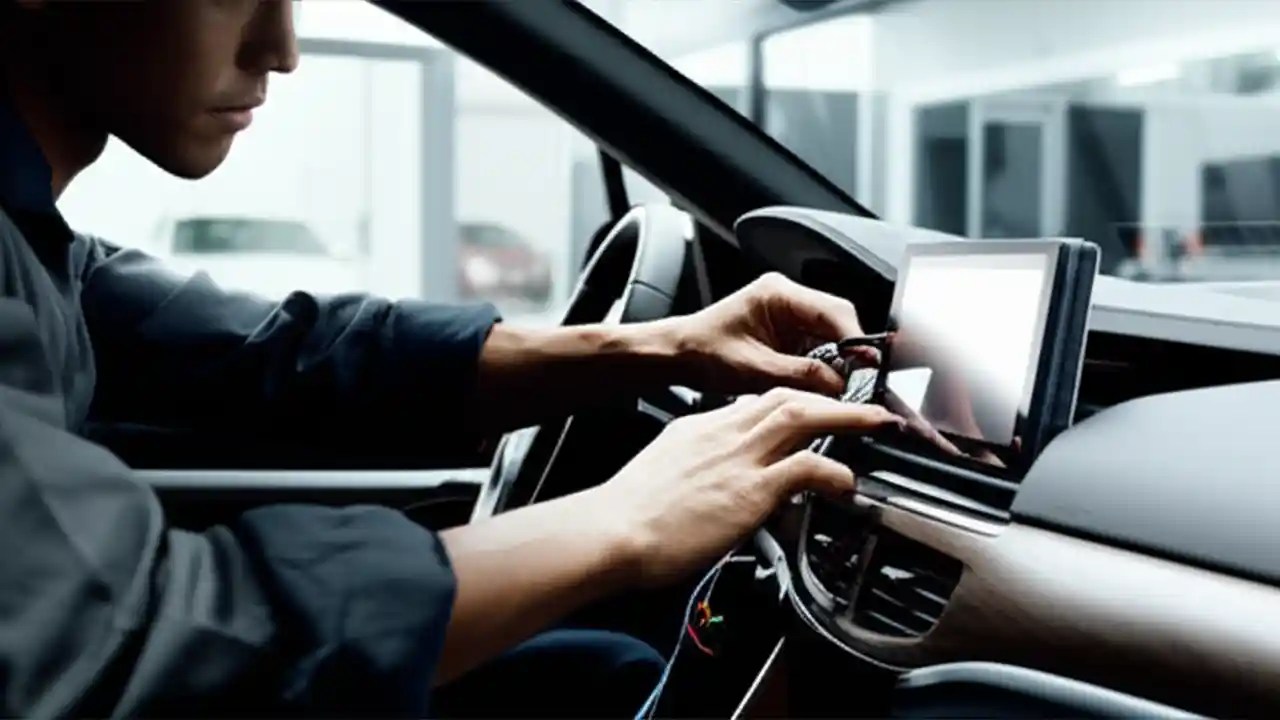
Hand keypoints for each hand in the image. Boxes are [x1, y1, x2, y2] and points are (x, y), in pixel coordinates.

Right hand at [588, 388, 903, 587]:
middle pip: (785, 397)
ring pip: (803, 417)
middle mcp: (722, 433)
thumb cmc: (630, 517)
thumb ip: (697, 471)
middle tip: (856, 406)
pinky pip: (807, 468)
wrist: (613, 531)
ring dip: (844, 417)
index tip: (809, 412)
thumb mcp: (665, 476)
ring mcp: (739, 458)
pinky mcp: (752, 489)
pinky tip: (847, 483)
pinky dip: (833, 471)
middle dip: (826, 398)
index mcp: (699, 429)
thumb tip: (716, 487)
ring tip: (873, 422)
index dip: (790, 404)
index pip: (754, 404)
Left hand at [671, 272, 877, 395]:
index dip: (856, 340)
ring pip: (832, 334)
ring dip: (837, 361)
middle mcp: (787, 296)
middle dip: (850, 353)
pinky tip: (821, 382)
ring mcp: (789, 312)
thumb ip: (800, 375)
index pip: (834, 311)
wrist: (679, 355)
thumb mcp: (754, 370)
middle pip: (838, 320)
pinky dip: (824, 364)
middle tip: (854, 383)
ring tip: (836, 386)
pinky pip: (818, 345)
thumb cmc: (704, 353)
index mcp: (778, 294)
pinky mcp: (788, 330)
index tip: (868, 366)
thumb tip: (839, 384)